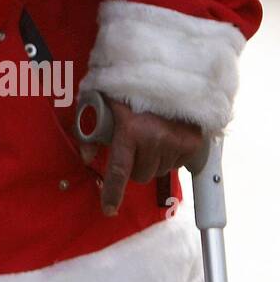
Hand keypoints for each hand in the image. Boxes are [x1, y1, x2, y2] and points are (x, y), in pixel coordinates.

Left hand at [79, 95, 206, 215]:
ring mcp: (176, 141)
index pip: (119, 170)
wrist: (168, 71)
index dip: (112, 193)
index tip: (108, 210)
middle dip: (134, 167)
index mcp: (130, 130)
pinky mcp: (193, 143)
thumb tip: (88, 158)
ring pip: (160, 171)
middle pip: (141, 175)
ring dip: (154, 161)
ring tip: (152, 137)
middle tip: (134, 148)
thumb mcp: (103, 100)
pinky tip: (167, 136)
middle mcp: (155, 139)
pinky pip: (178, 164)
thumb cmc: (130, 86)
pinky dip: (171, 156)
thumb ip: (91, 129)